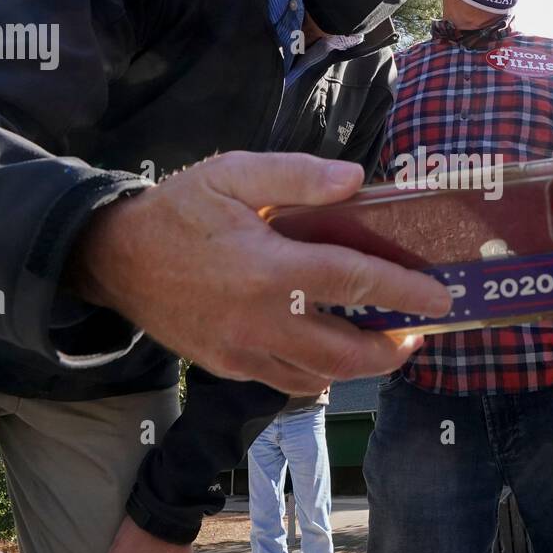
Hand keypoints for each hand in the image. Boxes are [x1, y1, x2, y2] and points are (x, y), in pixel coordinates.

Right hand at [65, 151, 452, 394]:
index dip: (404, 291)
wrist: (113, 257)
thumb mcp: (234, 172)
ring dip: (359, 367)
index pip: (353, 282)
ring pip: (318, 376)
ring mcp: (241, 350)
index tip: (439, 297)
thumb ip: (298, 175)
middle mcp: (259, 318)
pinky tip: (330, 350)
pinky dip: (318, 372)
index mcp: (267, 266)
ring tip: (383, 344)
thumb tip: (356, 180)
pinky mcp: (227, 367)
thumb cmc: (179, 209)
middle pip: (343, 352)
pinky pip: (285, 380)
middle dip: (390, 351)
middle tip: (415, 333)